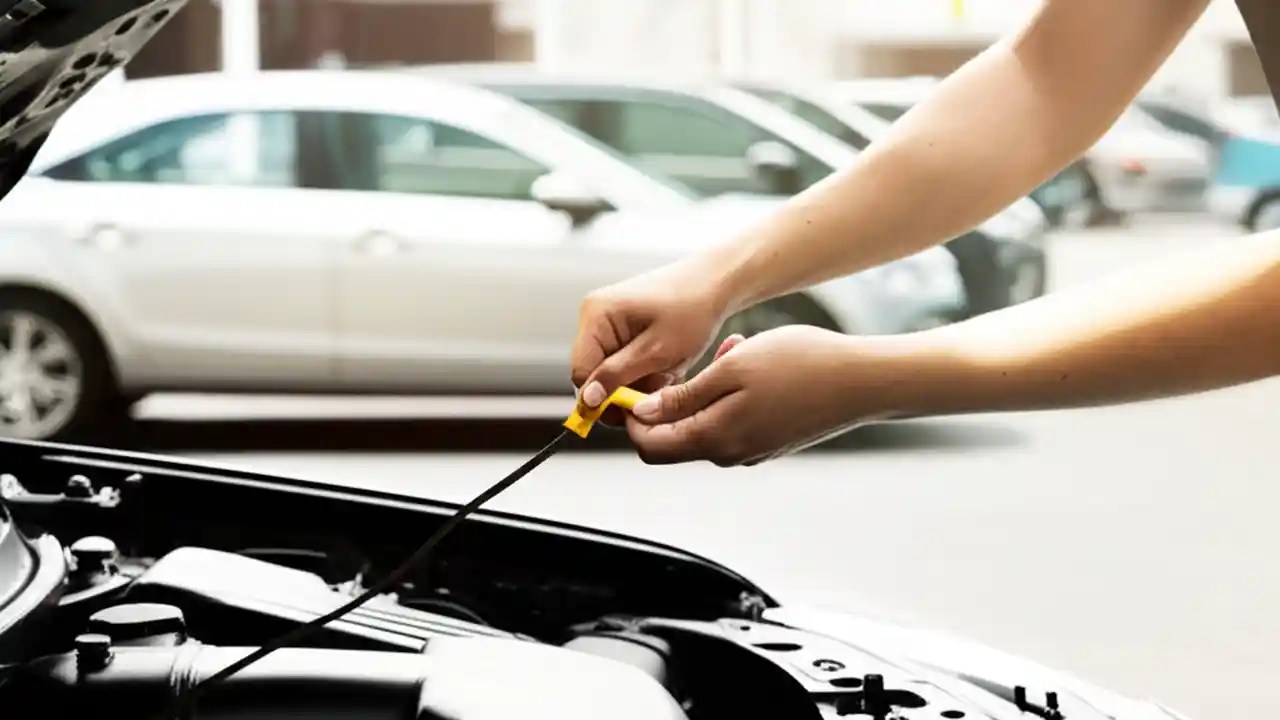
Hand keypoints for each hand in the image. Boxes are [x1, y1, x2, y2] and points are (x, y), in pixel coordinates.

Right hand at [572, 259, 732, 414]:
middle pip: (594, 372)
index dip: (601, 399)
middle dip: (624, 389)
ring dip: (637, 381)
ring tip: (666, 373)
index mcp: (596, 315)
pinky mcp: (622, 327)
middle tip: (655, 392)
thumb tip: (586, 399)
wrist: (716, 284)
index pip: (581, 372)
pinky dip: (644, 371)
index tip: (628, 413)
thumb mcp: (657, 351)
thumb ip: (618, 375)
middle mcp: (595, 315)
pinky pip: (623, 361)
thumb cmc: (692, 309)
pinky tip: (665, 366)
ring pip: (611, 371)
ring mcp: (608, 321)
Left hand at [625, 326, 901, 465]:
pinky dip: (730, 395)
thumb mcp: (731, 370)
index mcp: (715, 439)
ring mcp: (752, 450)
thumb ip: (683, 397)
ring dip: (706, 389)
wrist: (861, 381)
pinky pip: (733, 421)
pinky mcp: (769, 442)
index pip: (649, 447)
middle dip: (674, 398)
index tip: (638, 386)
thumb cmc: (801, 366)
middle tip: (696, 360)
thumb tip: (643, 414)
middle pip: (675, 437)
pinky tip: (752, 365)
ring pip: (706, 423)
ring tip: (733, 351)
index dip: (634, 418)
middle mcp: (730, 454)